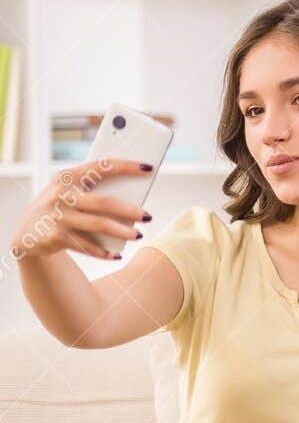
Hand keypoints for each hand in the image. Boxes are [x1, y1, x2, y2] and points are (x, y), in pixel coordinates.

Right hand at [8, 159, 152, 261]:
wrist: (25, 232)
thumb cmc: (60, 208)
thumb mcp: (69, 193)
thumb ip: (93, 191)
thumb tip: (133, 200)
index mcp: (67, 177)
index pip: (100, 167)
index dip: (126, 167)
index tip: (148, 168)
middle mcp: (61, 194)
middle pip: (104, 202)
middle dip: (130, 210)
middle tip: (148, 216)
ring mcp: (58, 215)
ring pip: (100, 225)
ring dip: (123, 232)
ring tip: (138, 235)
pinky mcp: (55, 236)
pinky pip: (88, 246)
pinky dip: (104, 252)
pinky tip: (116, 255)